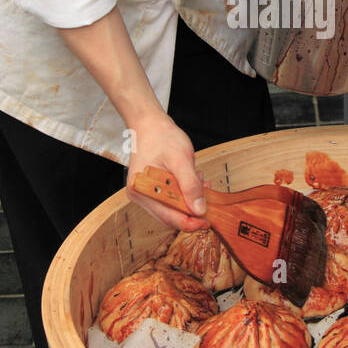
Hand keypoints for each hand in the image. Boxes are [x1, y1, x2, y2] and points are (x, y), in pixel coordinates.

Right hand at [124, 111, 207, 231]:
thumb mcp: (181, 159)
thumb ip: (190, 186)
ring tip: (200, 184)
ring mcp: (143, 193)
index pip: (168, 217)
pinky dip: (183, 195)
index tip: (207, 221)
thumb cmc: (161, 137)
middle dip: (191, 211)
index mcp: (141, 189)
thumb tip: (199, 210)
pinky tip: (192, 182)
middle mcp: (139, 195)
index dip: (189, 223)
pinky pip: (168, 201)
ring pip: (170, 210)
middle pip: (169, 217)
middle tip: (208, 199)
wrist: (149, 124)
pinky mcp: (149, 190)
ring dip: (188, 202)